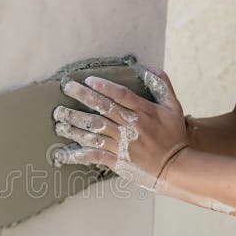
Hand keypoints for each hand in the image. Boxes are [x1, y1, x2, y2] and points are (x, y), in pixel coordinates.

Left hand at [52, 67, 189, 189]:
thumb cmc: (175, 136)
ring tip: (60, 120)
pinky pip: (95, 156)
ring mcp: (123, 144)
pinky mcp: (118, 161)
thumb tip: (152, 68)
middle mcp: (131, 126)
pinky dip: (79, 154)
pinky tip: (65, 152)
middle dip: (82, 97)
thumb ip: (163, 86)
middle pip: (102, 109)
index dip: (104, 86)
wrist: (176, 168)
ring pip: (94, 131)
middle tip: (66, 88)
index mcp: (144, 112)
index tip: (88, 79)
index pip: (121, 95)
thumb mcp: (174, 107)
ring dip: (75, 125)